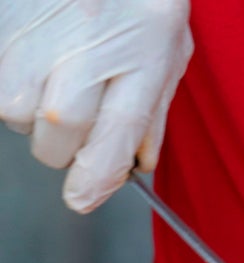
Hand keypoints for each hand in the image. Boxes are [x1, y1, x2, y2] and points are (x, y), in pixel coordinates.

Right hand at [0, 0, 191, 212]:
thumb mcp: (170, 52)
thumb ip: (153, 114)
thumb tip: (137, 166)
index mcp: (139, 65)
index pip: (108, 147)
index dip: (93, 183)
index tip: (82, 198)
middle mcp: (85, 55)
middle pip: (55, 141)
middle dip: (64, 146)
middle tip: (78, 120)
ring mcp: (37, 38)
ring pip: (16, 115)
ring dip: (32, 112)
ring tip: (57, 77)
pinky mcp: (4, 26)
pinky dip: (11, 82)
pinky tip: (36, 58)